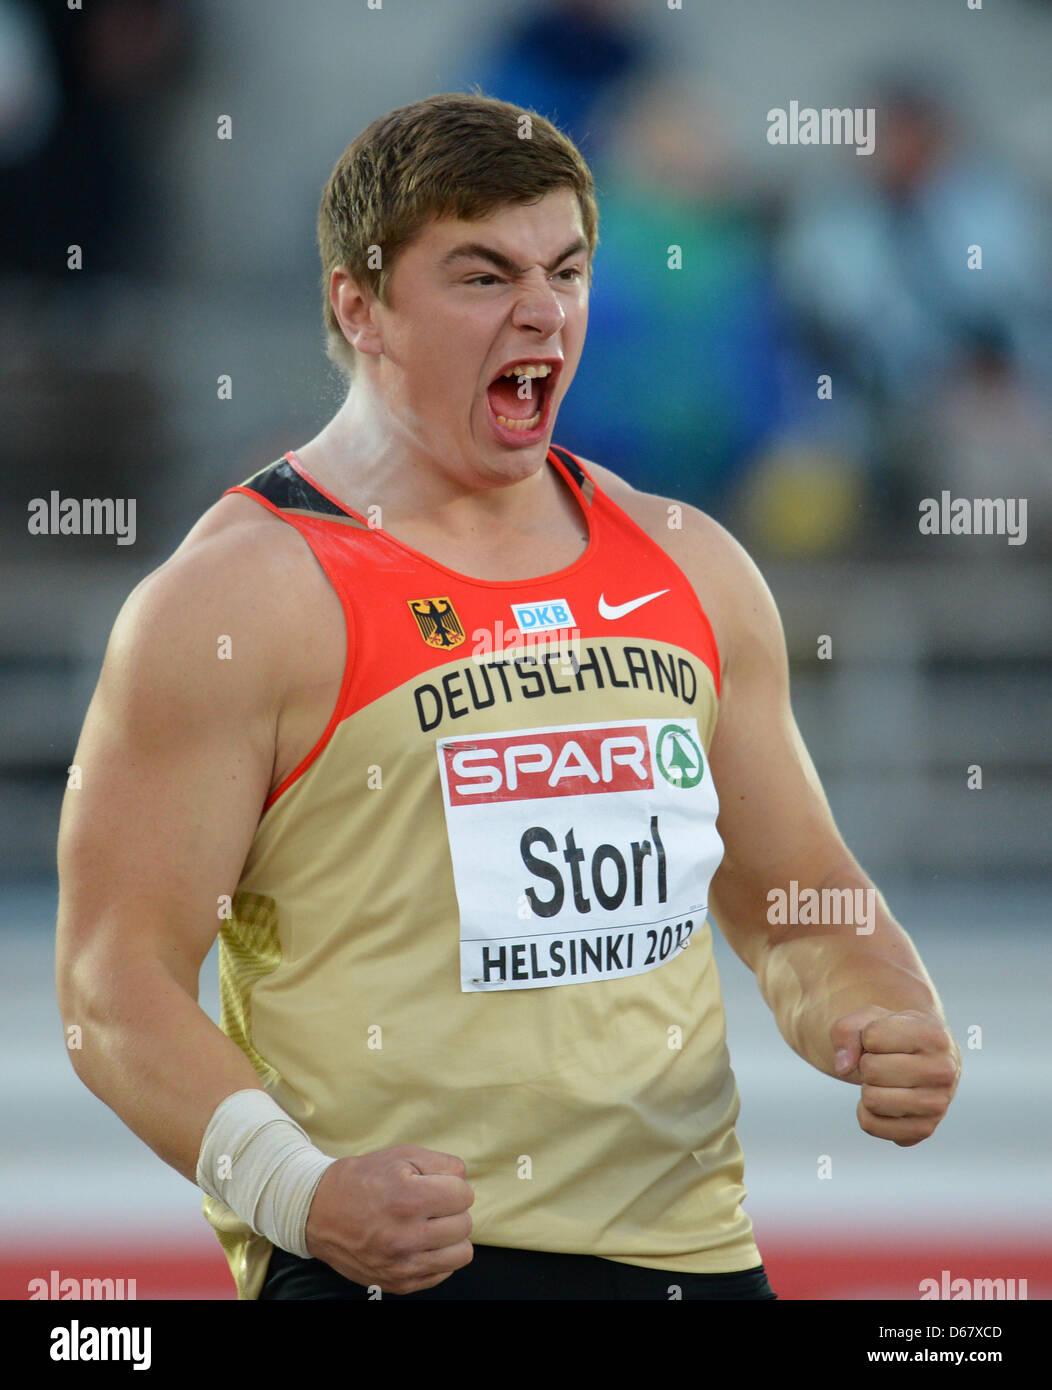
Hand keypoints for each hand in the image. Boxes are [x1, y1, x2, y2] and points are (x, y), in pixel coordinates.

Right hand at [304, 1145, 474, 1293]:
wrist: (319, 1212)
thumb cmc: (363, 1179)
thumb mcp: (401, 1155)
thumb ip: (441, 1164)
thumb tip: (464, 1180)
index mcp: (407, 1199)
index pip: (464, 1195)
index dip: (453, 1185)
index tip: (437, 1185)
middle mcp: (406, 1237)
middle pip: (465, 1224)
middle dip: (453, 1209)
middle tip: (432, 1203)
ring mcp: (402, 1265)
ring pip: (462, 1253)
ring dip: (452, 1236)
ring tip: (432, 1224)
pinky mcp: (399, 1284)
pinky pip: (443, 1272)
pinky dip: (438, 1256)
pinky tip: (420, 1242)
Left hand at [830, 1007, 960, 1146]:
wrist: (925, 1057)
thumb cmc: (894, 1034)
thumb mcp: (869, 1019)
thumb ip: (846, 1032)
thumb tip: (842, 1068)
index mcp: (934, 1036)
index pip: (872, 1037)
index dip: (868, 1037)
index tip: (886, 1038)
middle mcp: (943, 1072)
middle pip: (871, 1070)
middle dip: (867, 1063)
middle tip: (884, 1061)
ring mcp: (937, 1105)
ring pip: (871, 1100)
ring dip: (868, 1087)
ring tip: (886, 1079)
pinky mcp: (923, 1130)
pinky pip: (870, 1125)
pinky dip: (865, 1111)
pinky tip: (884, 1099)